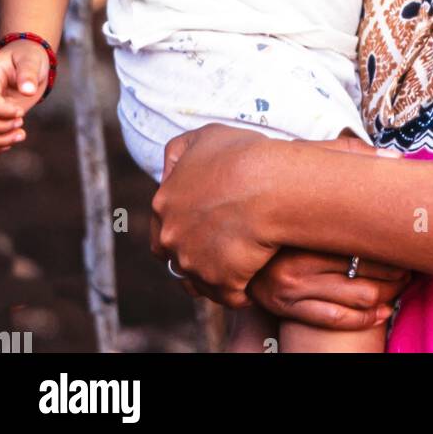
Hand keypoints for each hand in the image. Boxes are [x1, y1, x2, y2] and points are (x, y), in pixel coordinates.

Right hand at [0, 42, 48, 153]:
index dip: (3, 111)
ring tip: (20, 135)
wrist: (26, 62)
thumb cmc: (28, 57)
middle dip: (0, 128)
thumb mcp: (31, 60)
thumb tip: (28, 90)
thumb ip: (29, 73)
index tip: (20, 113)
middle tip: (20, 123)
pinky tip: (11, 141)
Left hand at [150, 123, 284, 307]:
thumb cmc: (242, 155)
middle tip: (225, 245)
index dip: (186, 228)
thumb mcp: (204, 136)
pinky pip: (232, 297)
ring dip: (218, 275)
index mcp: (163, 203)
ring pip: (203, 280)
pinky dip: (243, 292)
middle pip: (178, 258)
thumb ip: (178, 152)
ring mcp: (194, 264)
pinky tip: (256, 276)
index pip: (163, 228)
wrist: (269, 184)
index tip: (209, 224)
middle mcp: (171, 238)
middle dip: (197, 255)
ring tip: (243, 263)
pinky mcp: (221, 283)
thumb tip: (166, 171)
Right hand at [248, 133, 411, 328]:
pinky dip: (364, 319)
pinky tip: (381, 311)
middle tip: (410, 265)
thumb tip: (393, 157)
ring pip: (356, 298)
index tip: (407, 241)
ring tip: (401, 285)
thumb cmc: (277, 195)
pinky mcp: (285, 308)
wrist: (228, 228)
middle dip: (394, 271)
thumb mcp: (303, 169)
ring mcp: (290, 289)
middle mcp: (296, 262)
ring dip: (386, 294)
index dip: (391, 244)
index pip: (362, 240)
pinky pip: (334, 320)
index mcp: (305, 228)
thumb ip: (345, 156)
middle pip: (364, 272)